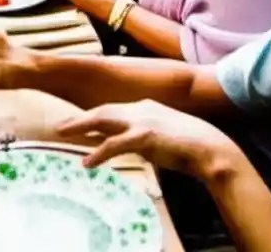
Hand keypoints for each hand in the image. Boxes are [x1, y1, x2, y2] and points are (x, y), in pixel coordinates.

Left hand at [56, 99, 240, 178]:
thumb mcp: (160, 135)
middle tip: (60, 127)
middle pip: (102, 111)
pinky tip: (87, 163)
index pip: (112, 109)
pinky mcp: (145, 136)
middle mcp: (140, 109)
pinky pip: (114, 145)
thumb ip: (141, 137)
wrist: (210, 149)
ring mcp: (142, 120)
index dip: (93, 116)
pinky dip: (98, 153)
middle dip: (79, 118)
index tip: (76, 122)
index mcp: (145, 107)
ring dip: (80, 127)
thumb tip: (125, 145)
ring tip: (62, 134)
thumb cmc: (188, 146)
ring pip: (102, 120)